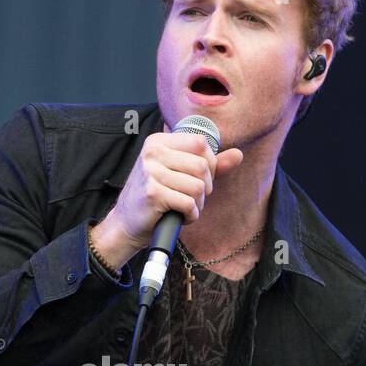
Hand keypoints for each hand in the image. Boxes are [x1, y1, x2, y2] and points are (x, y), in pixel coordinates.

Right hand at [97, 130, 243, 257]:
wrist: (126, 223)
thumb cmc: (156, 197)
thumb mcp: (181, 175)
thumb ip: (209, 164)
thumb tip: (238, 154)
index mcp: (159, 142)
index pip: (201, 143)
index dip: (210, 164)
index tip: (199, 179)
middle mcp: (152, 152)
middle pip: (202, 165)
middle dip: (205, 188)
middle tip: (192, 198)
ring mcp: (151, 172)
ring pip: (198, 186)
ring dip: (197, 204)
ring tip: (184, 208)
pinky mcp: (153, 193)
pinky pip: (188, 203)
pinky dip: (190, 215)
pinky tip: (179, 217)